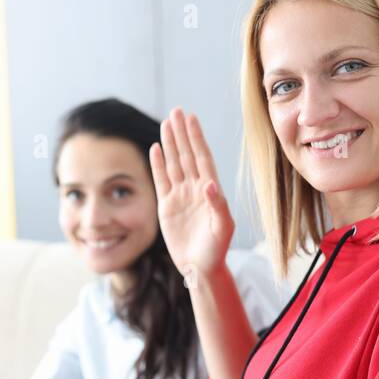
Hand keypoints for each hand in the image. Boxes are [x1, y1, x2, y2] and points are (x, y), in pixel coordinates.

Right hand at [149, 108, 234, 282]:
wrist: (200, 267)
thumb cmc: (216, 250)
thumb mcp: (223, 228)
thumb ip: (218, 205)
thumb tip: (208, 183)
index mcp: (211, 190)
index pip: (202, 157)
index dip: (196, 138)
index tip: (191, 119)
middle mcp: (195, 189)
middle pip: (187, 155)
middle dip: (182, 133)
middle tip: (177, 111)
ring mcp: (180, 196)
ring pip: (174, 164)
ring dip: (170, 144)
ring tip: (166, 123)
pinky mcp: (167, 206)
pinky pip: (161, 181)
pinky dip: (158, 165)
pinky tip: (155, 149)